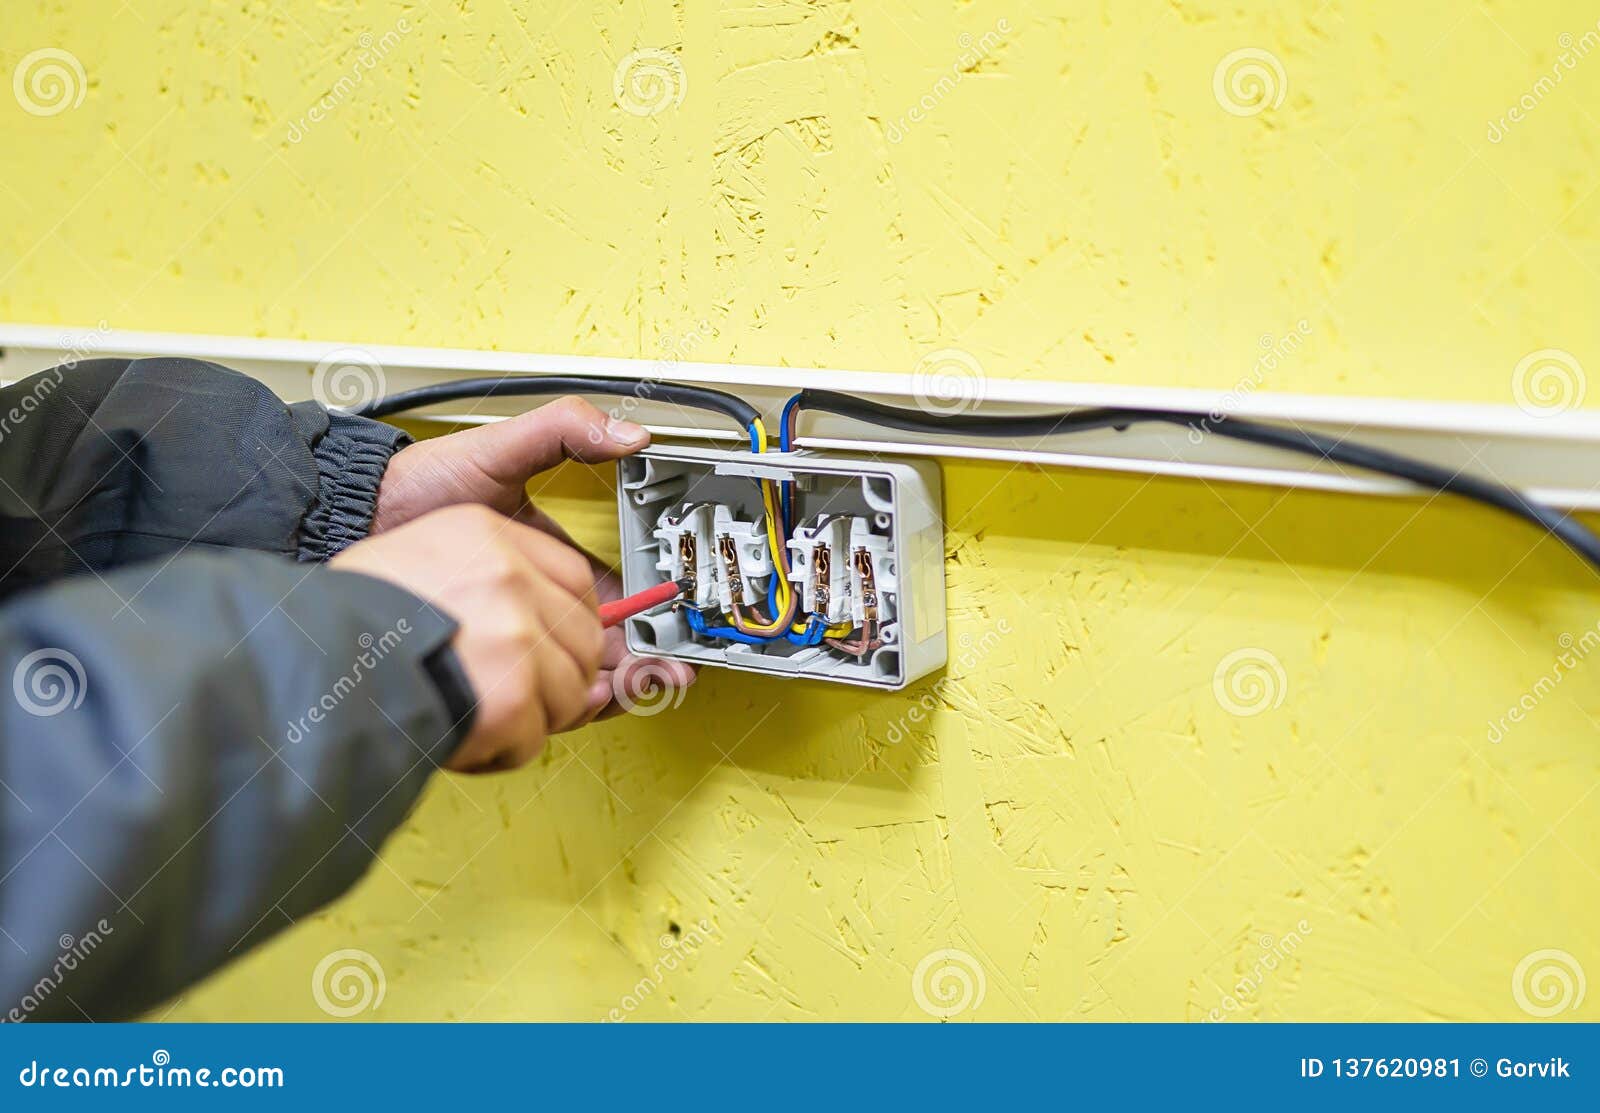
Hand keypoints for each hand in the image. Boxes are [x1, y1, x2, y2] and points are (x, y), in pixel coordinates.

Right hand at [332, 504, 603, 772]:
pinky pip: (535, 738)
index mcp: (483, 533)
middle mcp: (507, 576)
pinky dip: (499, 753)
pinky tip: (459, 737)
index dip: (569, 624)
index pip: (574, 577)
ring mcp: (515, 635)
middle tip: (506, 694)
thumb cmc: (343, 625)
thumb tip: (576, 656)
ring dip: (527, 720)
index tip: (554, 649)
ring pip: (568, 693)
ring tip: (469, 713)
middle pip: (584, 639)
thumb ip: (496, 592)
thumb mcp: (416, 565)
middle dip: (556, 679)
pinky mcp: (512, 694)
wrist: (301, 666)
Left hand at [371, 397, 694, 717]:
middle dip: (640, 665)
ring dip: (610, 686)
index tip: (673, 639)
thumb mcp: (497, 449)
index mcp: (556, 560)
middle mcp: (540, 601)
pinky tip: (575, 698)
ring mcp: (513, 632)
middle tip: (659, 676)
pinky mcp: (485, 655)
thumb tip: (628, 434)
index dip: (652, 623)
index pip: (618, 601)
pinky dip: (562, 698)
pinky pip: (535, 687)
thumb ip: (561, 431)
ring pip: (578, 673)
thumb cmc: (419, 486)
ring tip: (620, 689)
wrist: (354, 519)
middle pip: (608, 646)